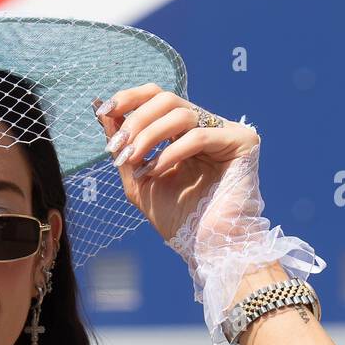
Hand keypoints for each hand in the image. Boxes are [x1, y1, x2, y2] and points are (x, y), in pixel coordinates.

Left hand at [92, 84, 260, 241]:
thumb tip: (102, 111)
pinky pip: (199, 135)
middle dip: (135, 121)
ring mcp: (224, 132)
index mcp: (181, 132)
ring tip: (133, 160)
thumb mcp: (137, 178)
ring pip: (180, 112)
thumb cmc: (176, 218)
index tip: (103, 111)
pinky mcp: (242, 142)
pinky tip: (156, 171)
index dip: (129, 99)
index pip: (156, 97)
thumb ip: (124, 145)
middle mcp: (204, 126)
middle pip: (166, 99)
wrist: (205, 247)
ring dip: (148, 135)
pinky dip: (171, 152)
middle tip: (118, 147)